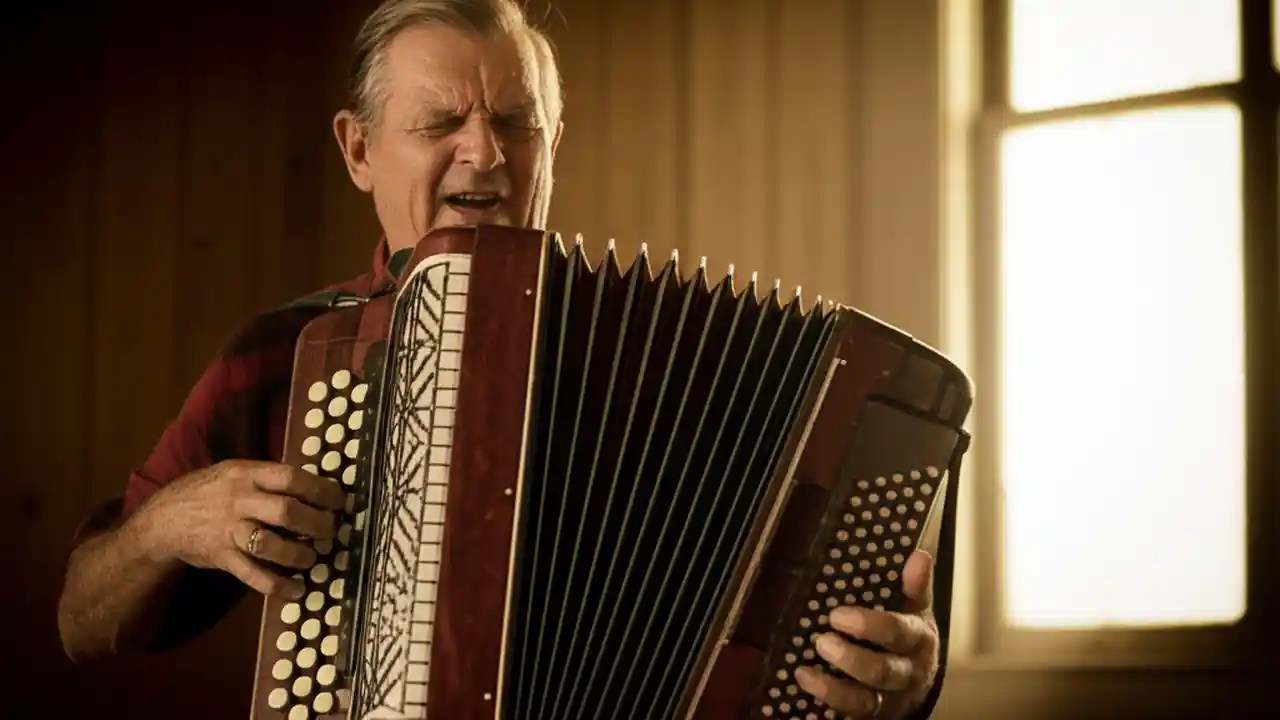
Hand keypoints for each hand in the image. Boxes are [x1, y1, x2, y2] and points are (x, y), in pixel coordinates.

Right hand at [134, 460, 344, 598]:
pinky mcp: (223, 557)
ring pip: (270, 544)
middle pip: (285, 511)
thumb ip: (267, 478)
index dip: (320, 489)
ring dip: (299, 554)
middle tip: (332, 531)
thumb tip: (312, 485)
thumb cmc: (208, 492)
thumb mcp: (234, 472)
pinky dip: (277, 585)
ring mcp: (230, 530)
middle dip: (317, 523)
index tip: (339, 499)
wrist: (163, 520)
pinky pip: (253, 574)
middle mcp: (240, 501)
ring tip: (313, 557)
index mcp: (246, 474)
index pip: (290, 477)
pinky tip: (296, 590)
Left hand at [795, 550, 938, 718]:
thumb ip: (915, 586)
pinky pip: (850, 715)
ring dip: (833, 689)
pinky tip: (806, 689)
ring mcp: (889, 700)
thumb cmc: (909, 639)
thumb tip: (919, 555)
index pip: (899, 633)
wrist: (918, 685)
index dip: (871, 626)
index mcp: (918, 641)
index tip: (837, 615)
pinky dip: (827, 704)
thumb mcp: (916, 611)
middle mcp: (907, 674)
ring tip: (805, 672)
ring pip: (865, 701)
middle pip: (882, 672)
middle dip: (851, 658)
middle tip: (822, 640)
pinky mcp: (870, 716)